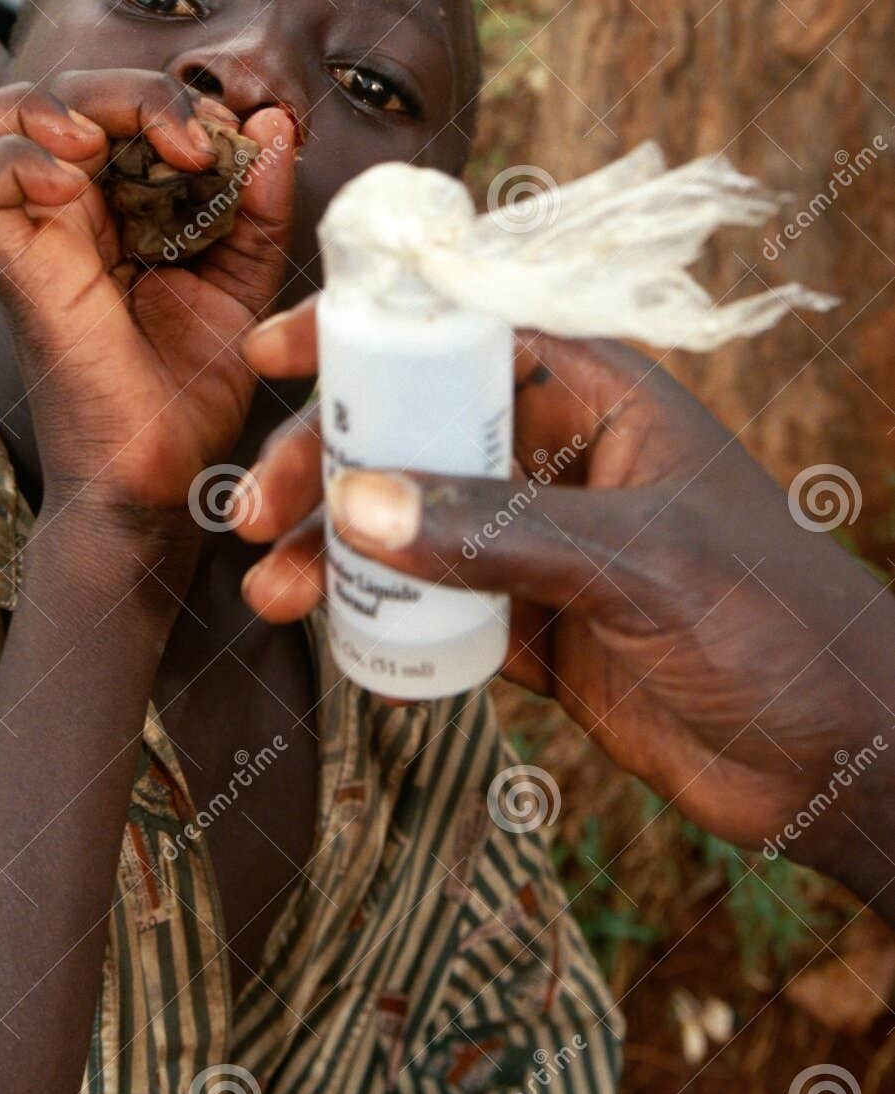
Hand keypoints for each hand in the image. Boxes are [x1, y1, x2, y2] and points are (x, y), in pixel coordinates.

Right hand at [0, 71, 293, 515]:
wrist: (163, 479)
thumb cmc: (192, 390)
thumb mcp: (245, 282)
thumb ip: (260, 207)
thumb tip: (273, 123)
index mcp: (117, 206)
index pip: (115, 106)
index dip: (169, 100)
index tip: (235, 141)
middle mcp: (64, 214)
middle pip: (57, 96)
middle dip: (131, 94)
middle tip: (193, 141)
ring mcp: (30, 241)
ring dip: (47, 107)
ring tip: (104, 142)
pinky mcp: (10, 274)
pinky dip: (13, 163)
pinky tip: (76, 188)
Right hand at [237, 298, 894, 880]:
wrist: (836, 758)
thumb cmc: (776, 624)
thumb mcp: (639, 562)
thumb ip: (501, 533)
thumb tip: (359, 507)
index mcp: (599, 398)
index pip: (464, 337)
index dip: (370, 336)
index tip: (277, 353)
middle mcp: (560, 460)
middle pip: (415, 435)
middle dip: (330, 466)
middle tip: (259, 513)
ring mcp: (540, 547)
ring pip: (411, 527)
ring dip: (338, 553)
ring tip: (275, 594)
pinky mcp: (532, 627)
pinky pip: (433, 609)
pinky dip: (381, 622)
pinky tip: (344, 643)